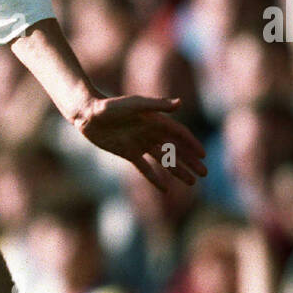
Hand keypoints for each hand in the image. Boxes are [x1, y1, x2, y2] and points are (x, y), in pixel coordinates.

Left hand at [74, 94, 206, 190]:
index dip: (192, 144)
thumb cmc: (111, 106)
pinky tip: (165, 189)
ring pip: (164, 161)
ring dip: (178, 171)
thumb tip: (180, 103)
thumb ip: (157, 105)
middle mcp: (151, 133)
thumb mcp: (134, 105)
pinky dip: (154, 178)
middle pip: (175, 150)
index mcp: (156, 121)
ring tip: (192, 182)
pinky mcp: (128, 153)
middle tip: (204, 174)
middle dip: (190, 161)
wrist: (88, 115)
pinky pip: (145, 168)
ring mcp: (140, 144)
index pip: (179, 134)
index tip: (203, 156)